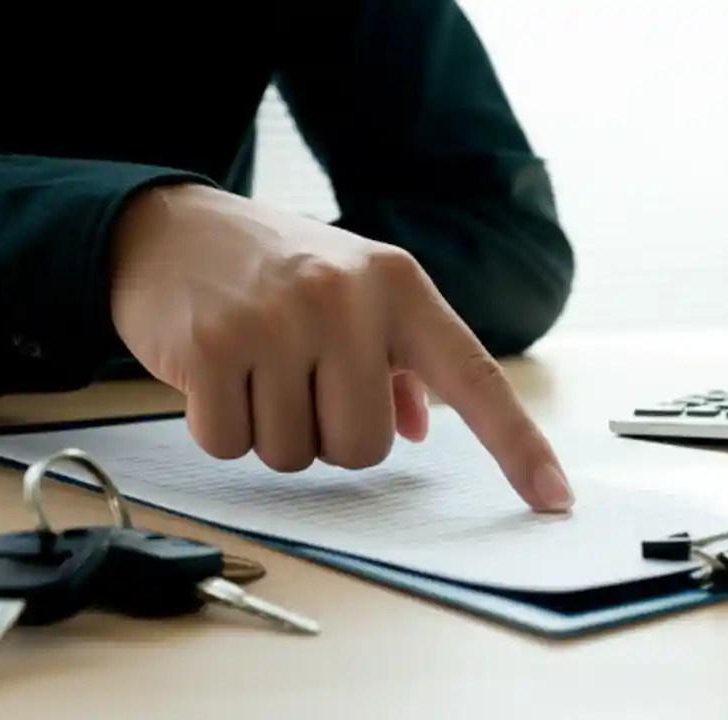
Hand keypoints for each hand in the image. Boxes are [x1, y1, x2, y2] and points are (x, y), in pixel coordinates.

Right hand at [107, 184, 573, 511]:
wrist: (172, 227)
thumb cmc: (275, 270)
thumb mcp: (353, 292)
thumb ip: (398, 361)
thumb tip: (421, 428)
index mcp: (397, 287)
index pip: (474, 379)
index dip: (518, 447)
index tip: (556, 500)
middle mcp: (346, 299)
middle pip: (366, 449)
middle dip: (329, 437)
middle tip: (298, 382)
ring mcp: (278, 320)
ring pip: (297, 456)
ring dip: (272, 431)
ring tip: (255, 368)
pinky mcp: (212, 346)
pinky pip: (232, 445)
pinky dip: (220, 427)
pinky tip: (215, 373)